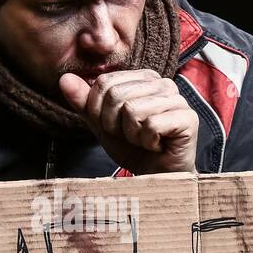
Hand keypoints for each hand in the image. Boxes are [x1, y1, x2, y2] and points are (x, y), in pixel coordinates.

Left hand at [59, 69, 198, 173]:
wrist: (155, 175)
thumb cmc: (133, 148)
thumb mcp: (102, 124)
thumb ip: (84, 102)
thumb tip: (64, 78)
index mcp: (142, 78)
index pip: (104, 83)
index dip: (100, 112)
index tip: (116, 127)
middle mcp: (162, 83)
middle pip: (117, 96)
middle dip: (115, 125)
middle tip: (131, 136)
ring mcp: (177, 99)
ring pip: (133, 110)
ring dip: (132, 135)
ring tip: (144, 140)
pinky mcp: (187, 117)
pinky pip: (151, 125)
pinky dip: (147, 142)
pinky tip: (157, 145)